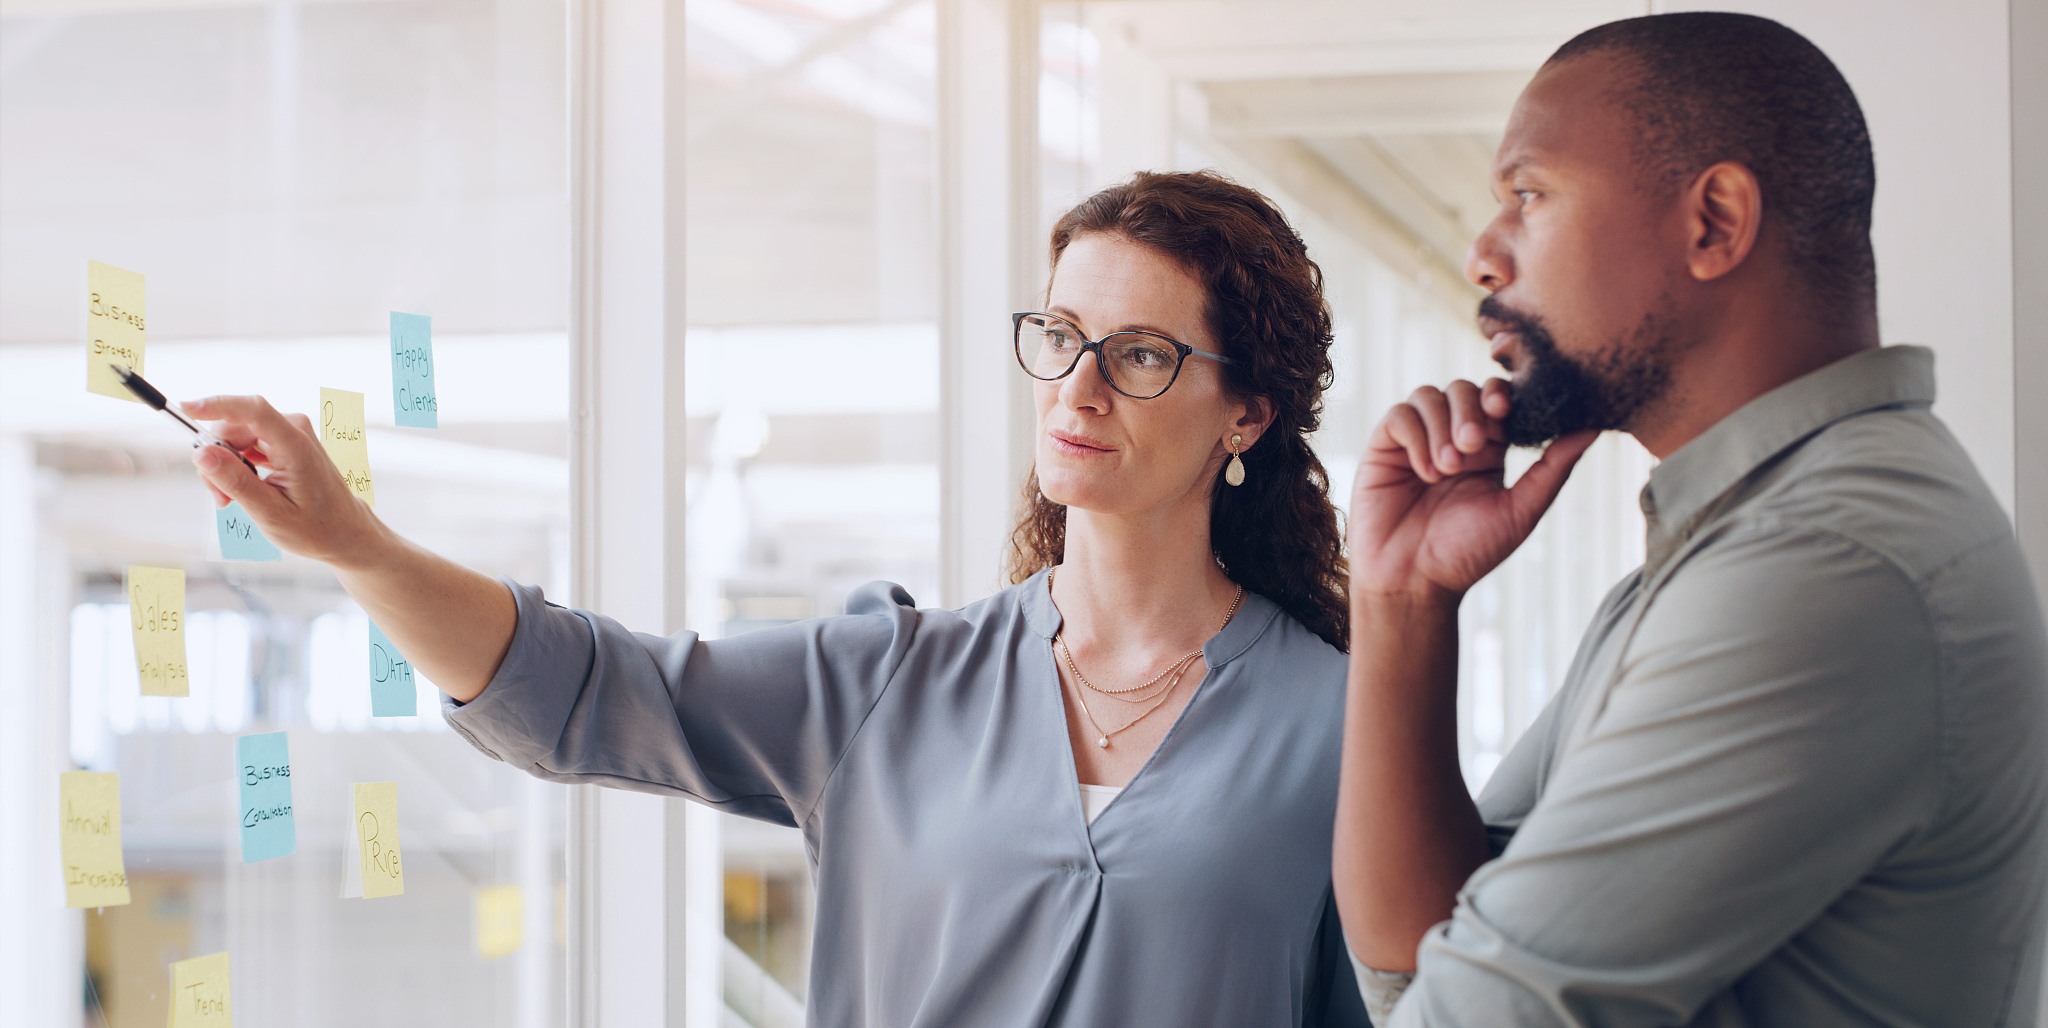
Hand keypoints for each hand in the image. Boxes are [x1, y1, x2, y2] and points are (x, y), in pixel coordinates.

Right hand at [183, 395, 388, 568]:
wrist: (344, 531)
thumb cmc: (315, 527)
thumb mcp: (270, 513)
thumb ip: (234, 482)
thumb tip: (201, 453)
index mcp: (295, 445)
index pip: (253, 410)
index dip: (217, 405)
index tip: (185, 408)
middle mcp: (293, 430)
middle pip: (233, 427)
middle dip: (216, 458)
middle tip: (220, 498)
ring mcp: (289, 434)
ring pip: (234, 437)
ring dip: (224, 467)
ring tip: (232, 501)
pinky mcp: (283, 442)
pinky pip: (245, 444)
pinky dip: (236, 467)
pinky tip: (242, 492)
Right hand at [1349, 379, 1596, 602]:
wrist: (1413, 582)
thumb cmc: (1467, 554)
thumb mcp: (1520, 510)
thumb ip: (1554, 467)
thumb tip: (1594, 427)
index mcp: (1489, 450)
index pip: (1497, 398)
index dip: (1501, 393)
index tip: (1504, 408)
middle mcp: (1452, 438)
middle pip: (1463, 388)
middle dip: (1471, 410)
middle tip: (1473, 446)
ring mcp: (1417, 440)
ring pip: (1430, 395)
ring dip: (1442, 426)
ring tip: (1447, 469)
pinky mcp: (1385, 447)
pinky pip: (1400, 415)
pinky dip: (1416, 436)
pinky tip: (1424, 472)